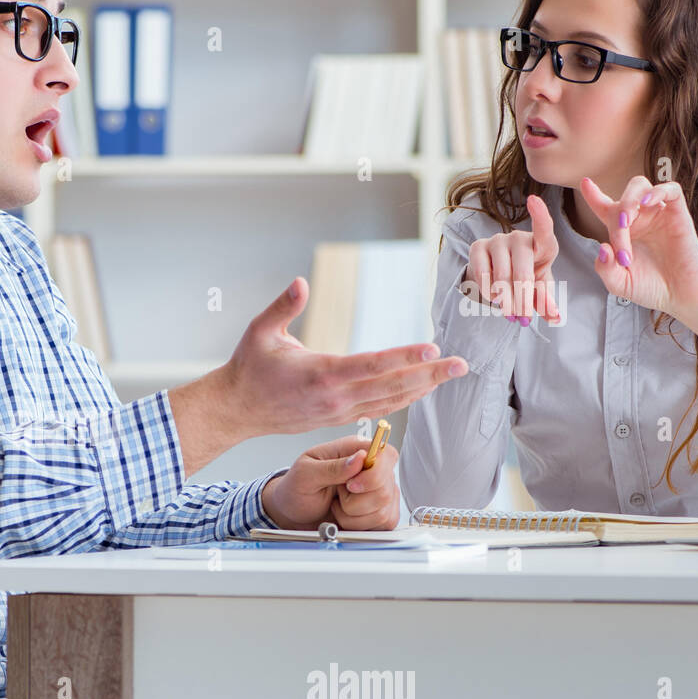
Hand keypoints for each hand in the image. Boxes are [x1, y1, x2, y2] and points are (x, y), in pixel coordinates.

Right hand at [223, 277, 466, 438]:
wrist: (235, 410)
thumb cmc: (247, 368)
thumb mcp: (259, 331)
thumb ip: (283, 306)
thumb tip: (301, 281)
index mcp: (321, 373)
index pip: (372, 364)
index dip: (404, 356)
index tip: (432, 348)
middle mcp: (335, 397)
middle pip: (391, 386)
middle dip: (430, 375)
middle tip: (462, 365)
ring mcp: (337, 411)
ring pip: (389, 401)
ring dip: (422, 388)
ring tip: (448, 376)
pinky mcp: (336, 417)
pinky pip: (377, 409)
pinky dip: (402, 399)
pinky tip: (419, 389)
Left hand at [261, 435, 400, 530]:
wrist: (293, 513)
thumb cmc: (297, 489)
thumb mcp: (305, 474)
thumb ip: (332, 467)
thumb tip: (359, 458)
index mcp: (355, 450)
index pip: (385, 456)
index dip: (373, 475)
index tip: (350, 486)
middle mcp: (372, 469)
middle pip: (385, 490)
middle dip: (354, 502)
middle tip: (337, 496)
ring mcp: (380, 492)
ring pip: (382, 512)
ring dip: (353, 516)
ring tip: (337, 506)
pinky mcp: (381, 512)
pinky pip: (383, 525)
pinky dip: (358, 526)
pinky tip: (345, 517)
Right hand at [463, 193, 561, 325]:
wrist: (500, 275)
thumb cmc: (527, 277)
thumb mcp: (539, 288)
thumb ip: (547, 301)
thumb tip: (554, 316)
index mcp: (542, 244)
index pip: (543, 227)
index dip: (539, 214)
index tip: (533, 201)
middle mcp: (518, 237)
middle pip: (522, 270)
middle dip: (522, 298)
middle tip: (523, 318)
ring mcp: (497, 240)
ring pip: (501, 276)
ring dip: (505, 300)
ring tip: (509, 314)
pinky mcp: (477, 247)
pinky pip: (482, 273)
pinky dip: (488, 291)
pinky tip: (494, 299)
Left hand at [581, 176, 697, 326]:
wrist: (678, 296)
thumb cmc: (649, 288)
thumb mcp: (618, 283)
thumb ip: (604, 268)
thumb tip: (603, 247)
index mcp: (622, 233)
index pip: (605, 207)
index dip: (593, 194)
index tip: (585, 183)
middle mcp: (639, 220)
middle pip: (622, 197)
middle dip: (615, 214)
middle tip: (619, 237)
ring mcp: (658, 215)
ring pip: (640, 187)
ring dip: (628, 202)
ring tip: (626, 224)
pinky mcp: (678, 214)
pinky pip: (670, 189)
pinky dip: (657, 190)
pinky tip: (647, 202)